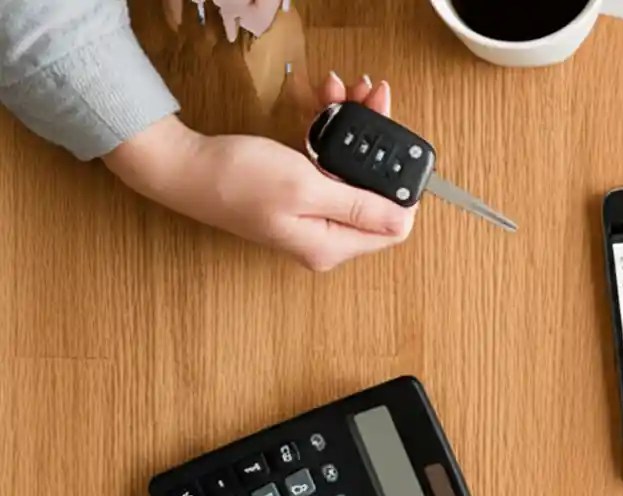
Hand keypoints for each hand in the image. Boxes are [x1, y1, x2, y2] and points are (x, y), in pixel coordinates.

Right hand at [106, 75, 413, 271]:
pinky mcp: (298, 194)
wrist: (183, 166)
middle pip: (374, 190)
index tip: (399, 145)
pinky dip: (330, 132)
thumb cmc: (236, 180)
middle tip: (374, 98)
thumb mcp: (307, 190)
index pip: (393, 225)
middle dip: (377, 142)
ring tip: (347, 89)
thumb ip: (360, 205)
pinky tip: (325, 101)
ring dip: (354, 128)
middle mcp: (325, 236)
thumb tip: (405, 221)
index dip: (402, 186)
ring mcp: (311, 215)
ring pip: (352, 169)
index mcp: (331, 245)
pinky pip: (328, 162)